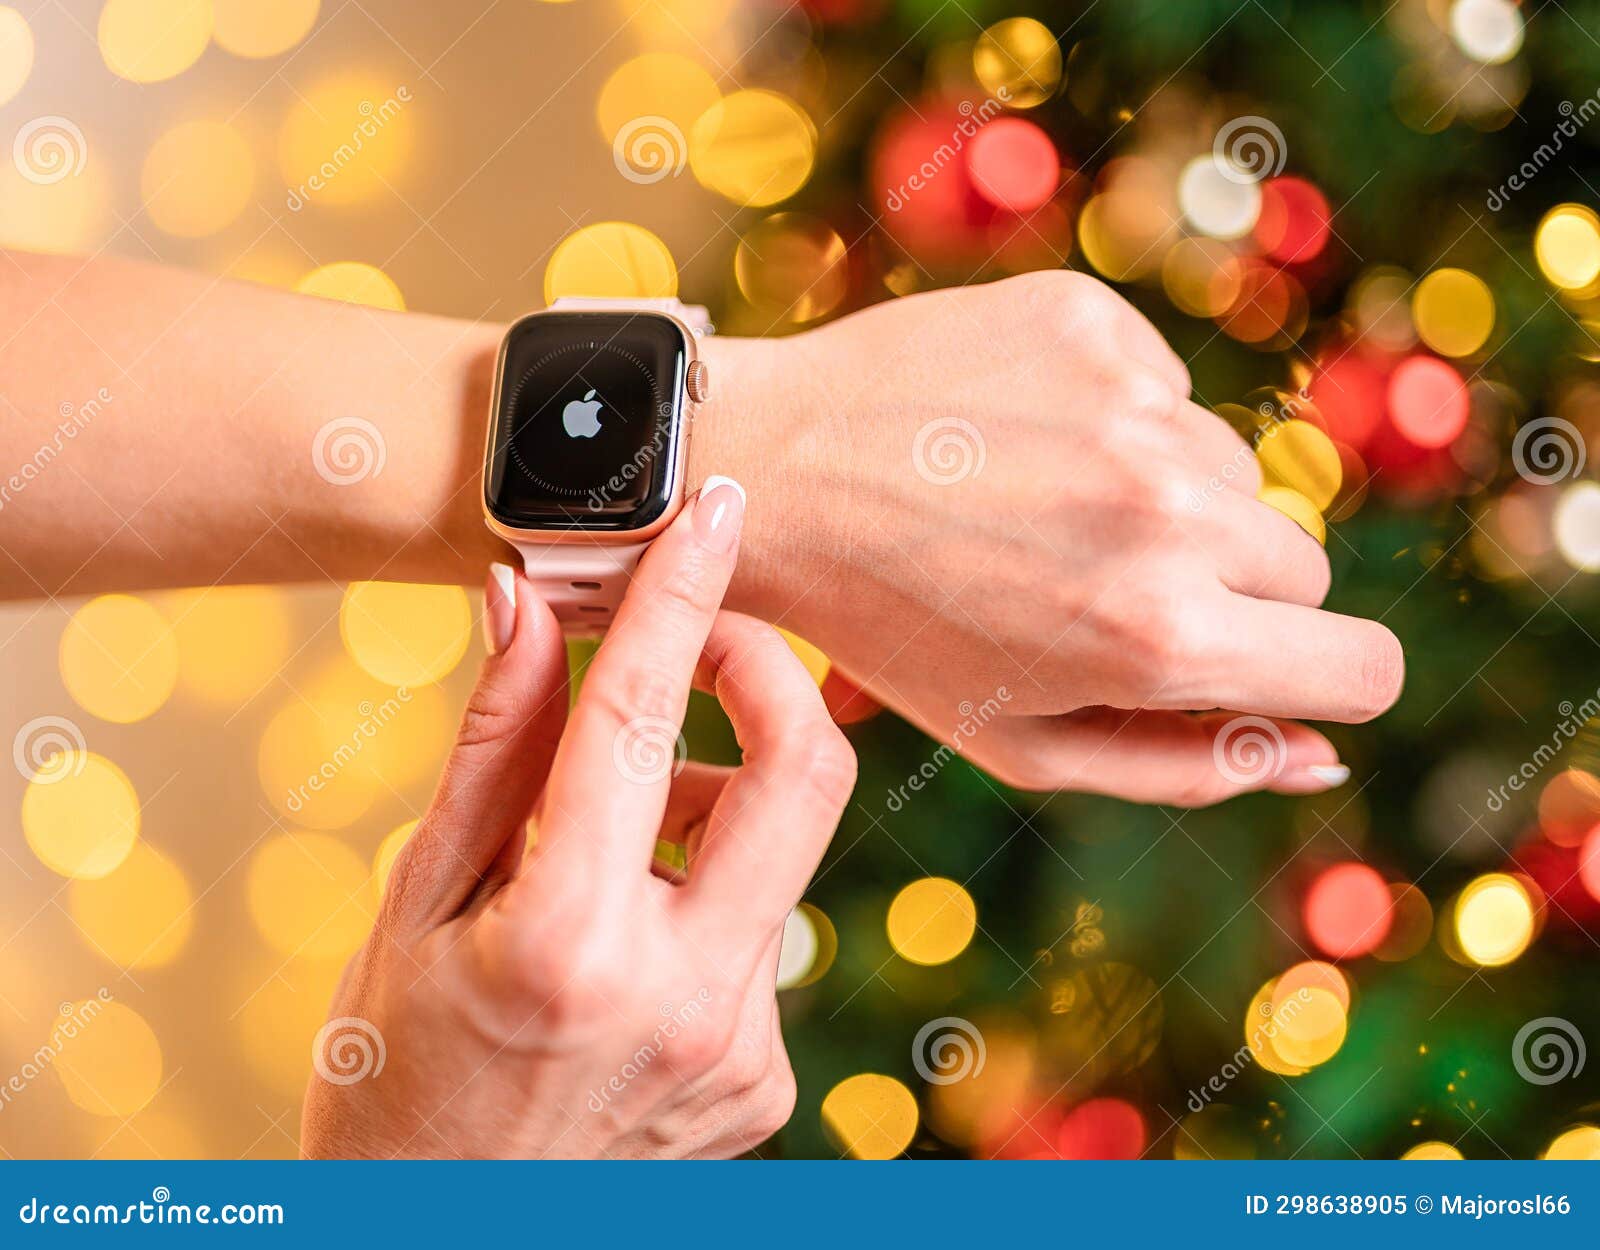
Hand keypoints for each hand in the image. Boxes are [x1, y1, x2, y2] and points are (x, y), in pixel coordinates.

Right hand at [301, 479, 855, 1157]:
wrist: (434, 1236)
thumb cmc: (390, 1073)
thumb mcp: (414, 904)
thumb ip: (490, 749)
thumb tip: (526, 608)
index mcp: (570, 947)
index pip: (641, 723)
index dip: (680, 596)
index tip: (714, 507)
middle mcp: (684, 1001)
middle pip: (804, 771)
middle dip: (767, 670)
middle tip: (706, 638)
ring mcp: (743, 1049)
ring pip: (780, 849)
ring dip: (711, 800)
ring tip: (605, 844)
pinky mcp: (768, 1078)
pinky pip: (763, 929)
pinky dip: (703, 890)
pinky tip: (625, 937)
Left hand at [698, 272, 1402, 805]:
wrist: (772, 471)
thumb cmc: (892, 630)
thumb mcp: (1023, 742)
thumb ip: (1187, 766)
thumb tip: (1324, 760)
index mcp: (1159, 637)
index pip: (1364, 667)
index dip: (1331, 680)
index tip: (1277, 668)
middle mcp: (1169, 511)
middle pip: (1302, 568)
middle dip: (1228, 593)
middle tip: (1100, 593)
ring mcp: (1135, 403)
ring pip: (1234, 474)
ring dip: (1167, 504)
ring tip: (1038, 514)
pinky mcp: (1096, 321)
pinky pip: (1167, 392)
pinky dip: (1115, 423)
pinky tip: (1016, 442)